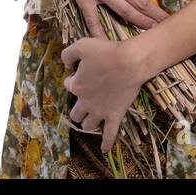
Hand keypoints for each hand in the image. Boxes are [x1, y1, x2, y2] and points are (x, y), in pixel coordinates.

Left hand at [61, 36, 150, 154]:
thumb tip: (65, 63)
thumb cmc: (107, 51)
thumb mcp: (82, 45)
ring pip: (88, 125)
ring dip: (87, 123)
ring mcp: (100, 111)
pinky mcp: (115, 115)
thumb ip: (68, 54)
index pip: (68, 85)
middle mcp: (85, 102)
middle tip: (84, 100)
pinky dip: (106, 143)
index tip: (79, 74)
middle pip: (75, 112)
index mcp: (77, 85)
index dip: (72, 80)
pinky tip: (104, 150)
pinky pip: (110, 134)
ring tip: (91, 120)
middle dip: (77, 108)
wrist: (130, 62)